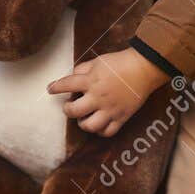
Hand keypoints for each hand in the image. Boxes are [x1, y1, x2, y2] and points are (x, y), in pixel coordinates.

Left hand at [47, 48, 169, 136]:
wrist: (144, 69)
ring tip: (83, 117)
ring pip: (89, 126)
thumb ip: (82, 69)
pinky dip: (100, 131)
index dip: (55, 87)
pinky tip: (98, 123)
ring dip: (82, 123)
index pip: (66, 85)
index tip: (50, 89)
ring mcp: (110, 109)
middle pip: (74, 111)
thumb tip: (72, 76)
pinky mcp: (121, 117)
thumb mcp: (97, 61)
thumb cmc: (120, 62)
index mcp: (91, 81)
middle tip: (69, 106)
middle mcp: (98, 97)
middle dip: (67, 109)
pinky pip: (107, 132)